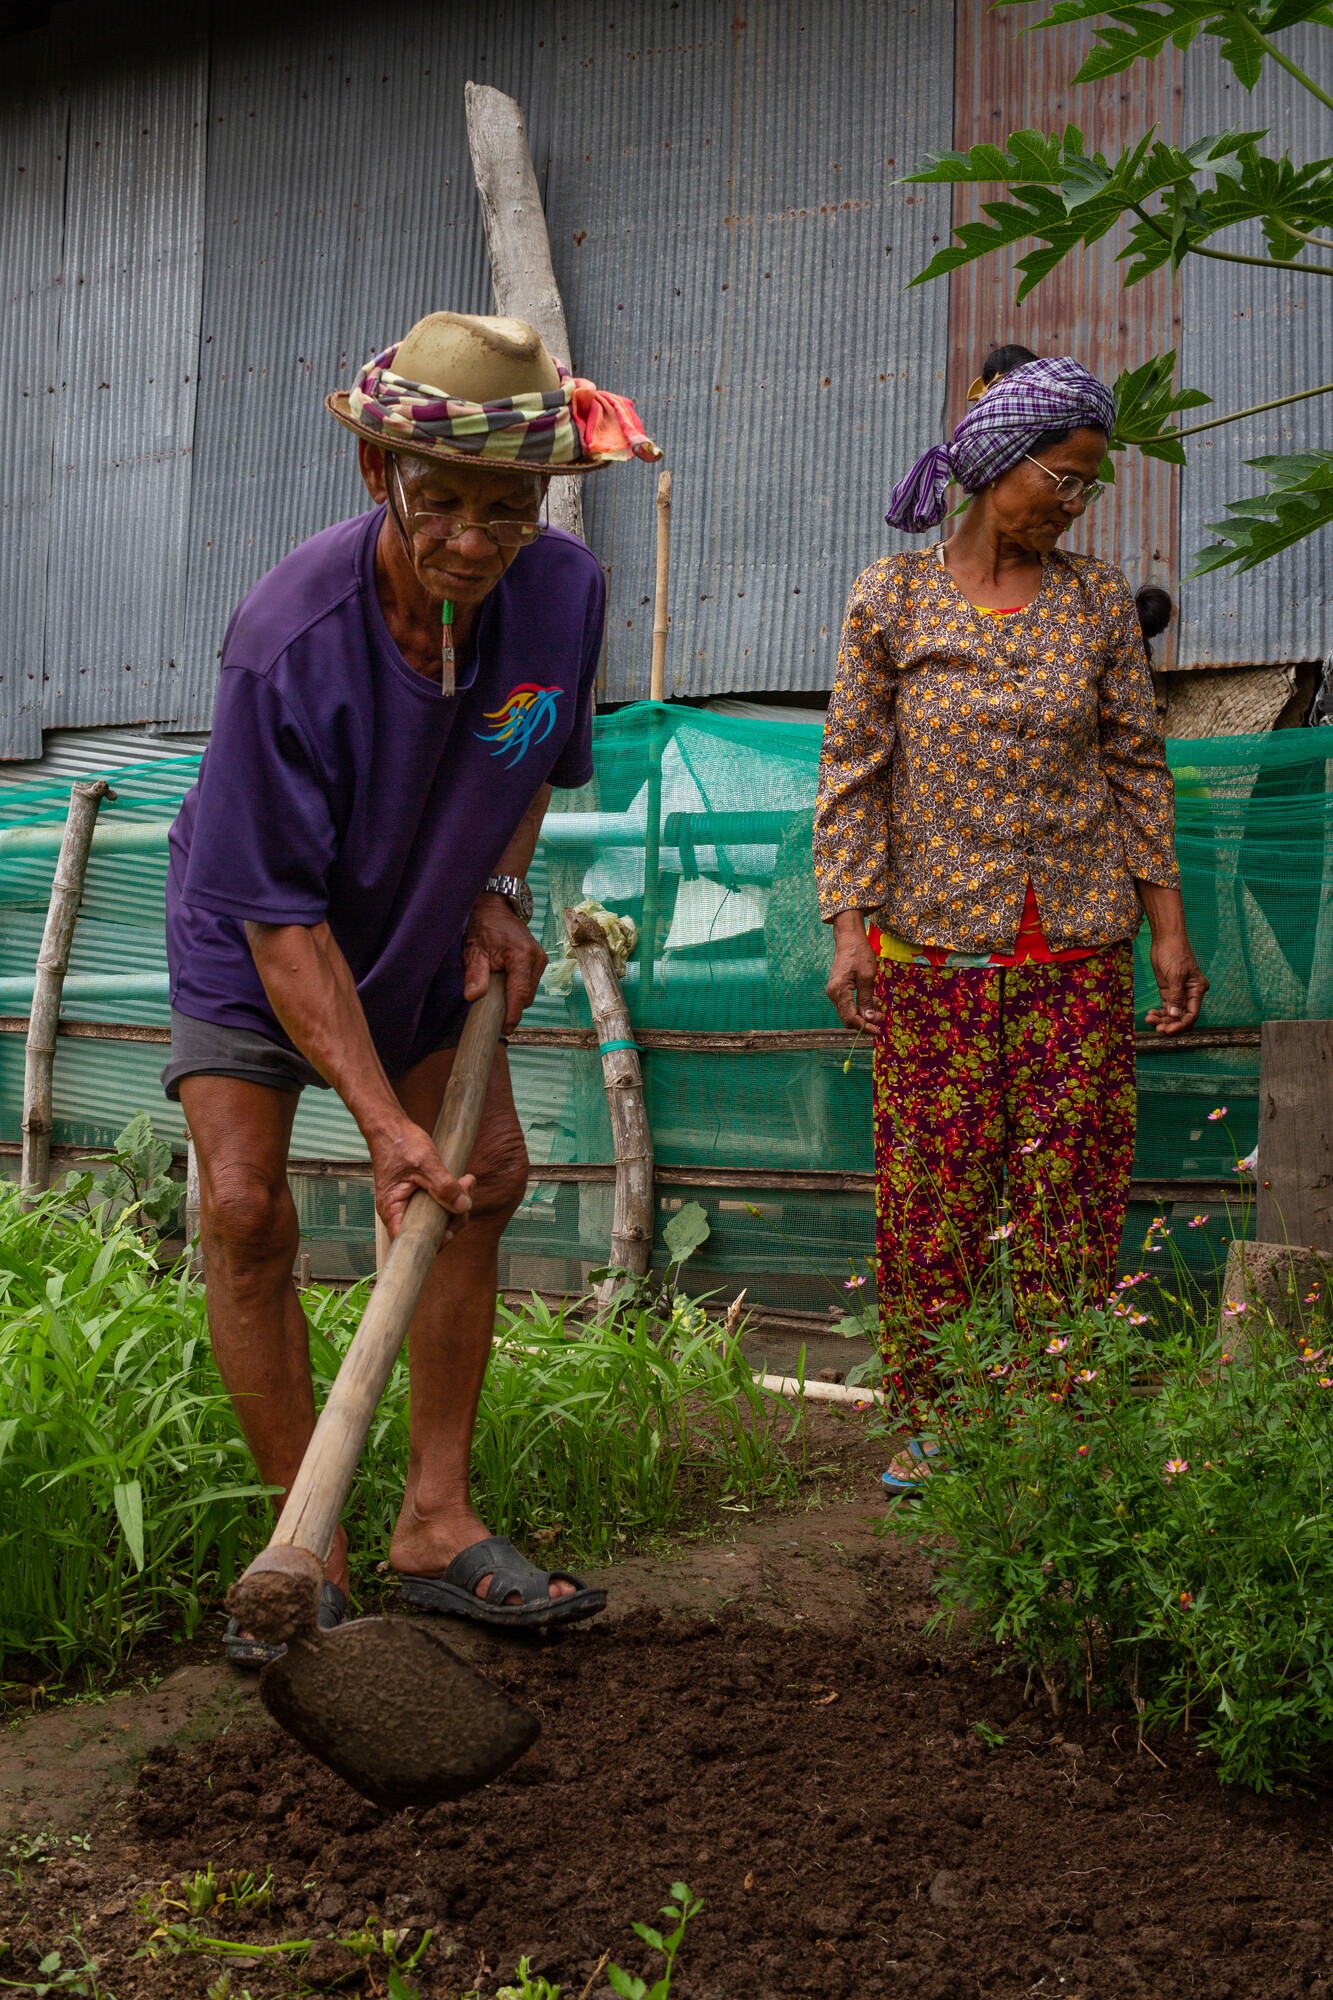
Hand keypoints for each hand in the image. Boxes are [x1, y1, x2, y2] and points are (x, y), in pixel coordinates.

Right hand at [367, 1112, 475, 1241]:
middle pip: (431, 1231)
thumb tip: (463, 1207)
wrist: (389, 1125)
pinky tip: (462, 1181)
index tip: (452, 1226)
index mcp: (393, 1210)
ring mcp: (409, 1204)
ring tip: (467, 1181)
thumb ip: (444, 1186)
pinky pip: (438, 1204)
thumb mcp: (425, 1163)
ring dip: (458, 1202)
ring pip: (438, 1217)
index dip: (435, 1241)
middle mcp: (400, 1211)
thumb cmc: (398, 1143)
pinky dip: (452, 1195)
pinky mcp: (419, 1195)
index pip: (412, 1242)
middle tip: (467, 1190)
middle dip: (455, 1215)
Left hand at [464, 893, 546, 1030]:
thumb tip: (473, 997)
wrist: (497, 909)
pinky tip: (504, 986)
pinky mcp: (539, 961)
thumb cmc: (485, 928)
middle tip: (493, 1015)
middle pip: (526, 996)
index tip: (505, 1029)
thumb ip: (474, 975)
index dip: (513, 1014)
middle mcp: (536, 958)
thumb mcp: (474, 951)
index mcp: (522, 956)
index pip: (520, 993)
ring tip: (496, 995)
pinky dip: (518, 989)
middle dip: (511, 1007)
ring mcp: (540, 960)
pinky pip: (530, 983)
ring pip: (529, 991)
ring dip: (515, 997)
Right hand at [826, 911, 882, 1031]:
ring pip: (848, 1012)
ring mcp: (833, 992)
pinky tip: (871, 997)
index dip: (865, 1027)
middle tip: (882, 1015)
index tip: (879, 1031)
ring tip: (878, 1001)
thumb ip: (866, 999)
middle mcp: (833, 994)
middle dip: (865, 1021)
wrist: (849, 938)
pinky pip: (848, 1004)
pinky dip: (860, 1005)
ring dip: (864, 1013)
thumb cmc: (859, 954)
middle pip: (848, 1018)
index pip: (850, 1018)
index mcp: (839, 991)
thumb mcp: (867, 977)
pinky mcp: (837, 989)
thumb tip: (869, 1019)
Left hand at [1145, 933, 1207, 1034]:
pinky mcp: (1168, 990)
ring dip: (1162, 1019)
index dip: (1181, 1025)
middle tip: (1156, 1028)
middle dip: (1170, 1024)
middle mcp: (1190, 994)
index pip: (1192, 1014)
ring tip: (1149, 1020)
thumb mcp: (1175, 975)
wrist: (1165, 939)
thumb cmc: (1174, 953)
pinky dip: (1158, 1013)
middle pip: (1182, 1016)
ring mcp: (1178, 993)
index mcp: (1197, 990)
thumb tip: (1173, 1015)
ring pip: (1172, 1013)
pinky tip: (1150, 1014)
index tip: (1168, 1030)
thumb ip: (1175, 996)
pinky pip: (1165, 1007)